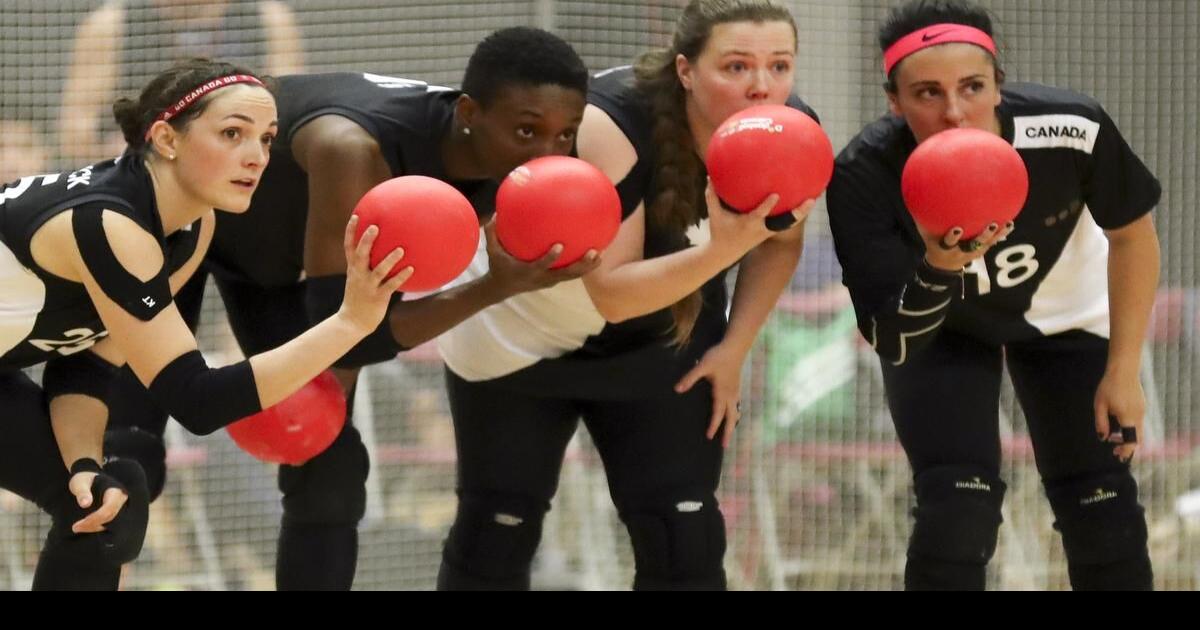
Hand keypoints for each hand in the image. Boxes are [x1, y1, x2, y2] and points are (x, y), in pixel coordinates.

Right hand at [338, 215, 413, 331]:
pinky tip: (412, 269)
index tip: (356, 216)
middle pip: (360, 254)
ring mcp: (368, 286)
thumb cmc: (358, 298)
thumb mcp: (357, 280)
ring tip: (400, 250)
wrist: (352, 321)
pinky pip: (391, 285)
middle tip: (375, 226)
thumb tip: (382, 250)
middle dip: (366, 240)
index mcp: (353, 269)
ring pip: (378, 270)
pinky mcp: (378, 297)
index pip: (348, 246)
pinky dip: (401, 277)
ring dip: (389, 259)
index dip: (350, 231)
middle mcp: (359, 274)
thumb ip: (366, 266)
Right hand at [481, 219, 600, 297]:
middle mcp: (542, 278)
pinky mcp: (553, 281)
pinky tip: (593, 253)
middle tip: (594, 252)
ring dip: (587, 267)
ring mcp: (549, 281)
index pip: (541, 265)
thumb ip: (493, 233)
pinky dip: (582, 266)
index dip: (551, 257)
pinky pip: (570, 274)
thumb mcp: (491, 251)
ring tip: (601, 254)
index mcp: (528, 271)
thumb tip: (496, 212)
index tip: (560, 245)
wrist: (501, 288)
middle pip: (566, 274)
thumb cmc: (498, 265)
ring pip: (572, 276)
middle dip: (581, 265)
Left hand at [675, 343, 747, 447]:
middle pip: (731, 418)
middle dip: (728, 432)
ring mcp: (735, 391)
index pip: (718, 413)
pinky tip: (731, 414)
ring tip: (728, 433)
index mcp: (722, 392)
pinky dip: (734, 413)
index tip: (709, 437)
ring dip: (732, 423)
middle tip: (724, 446)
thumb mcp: (702, 366)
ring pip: (735, 412)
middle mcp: (731, 394)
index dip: (714, 426)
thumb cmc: (718, 356)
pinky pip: (736, 405)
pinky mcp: (736, 386)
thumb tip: (677, 389)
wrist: (735, 346)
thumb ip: (690, 378)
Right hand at [920, 221, 1014, 271]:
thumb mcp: (924, 232)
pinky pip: (991, 244)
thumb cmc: (932, 242)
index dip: (953, 237)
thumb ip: (920, 216)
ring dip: (996, 235)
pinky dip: (1001, 235)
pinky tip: (1010, 224)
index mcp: (943, 248)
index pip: (948, 243)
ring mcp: (970, 254)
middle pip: (972, 246)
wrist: (941, 266)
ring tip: (1007, 224)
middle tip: (991, 224)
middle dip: (982, 236)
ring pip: (985, 246)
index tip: (958, 228)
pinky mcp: (979, 253)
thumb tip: (915, 193)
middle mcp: (958, 253)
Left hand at [1094, 368, 1144, 462]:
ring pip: (1139, 431)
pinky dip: (1130, 429)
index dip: (1126, 451)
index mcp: (1128, 417)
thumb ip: (1101, 423)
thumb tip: (1103, 438)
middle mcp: (1139, 416)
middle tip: (1115, 451)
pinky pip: (1138, 422)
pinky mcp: (1142, 406)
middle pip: (1138, 438)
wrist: (1124, 370)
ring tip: (1113, 437)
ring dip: (1128, 437)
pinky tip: (1119, 425)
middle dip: (1128, 447)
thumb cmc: (1109, 387)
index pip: (1131, 441)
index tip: (1118, 456)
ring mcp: (1143, 411)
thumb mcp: (1100, 405)